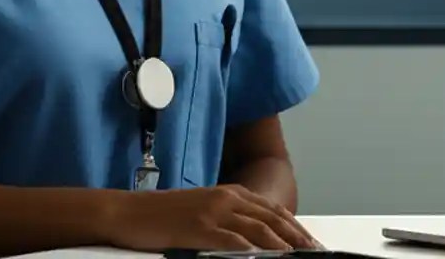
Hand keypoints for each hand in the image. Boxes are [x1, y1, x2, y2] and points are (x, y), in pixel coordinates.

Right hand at [109, 184, 322, 251]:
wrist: (127, 212)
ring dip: (283, 245)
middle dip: (298, 237)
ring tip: (300, 258)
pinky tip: (268, 258)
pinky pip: (235, 240)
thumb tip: (252, 239)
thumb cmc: (161, 217)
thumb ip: (228, 221)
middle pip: (273, 218)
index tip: (312, 243)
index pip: (273, 210)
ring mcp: (215, 211)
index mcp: (229, 192)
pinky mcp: (201, 227)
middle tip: (316, 253)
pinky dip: (254, 250)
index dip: (295, 227)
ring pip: (260, 229)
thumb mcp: (201, 212)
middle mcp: (227, 197)